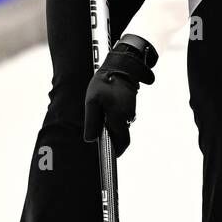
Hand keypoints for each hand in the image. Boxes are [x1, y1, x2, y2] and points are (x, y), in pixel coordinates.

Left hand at [83, 34, 156, 156]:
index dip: (116, 151)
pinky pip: (122, 117)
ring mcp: (130, 110)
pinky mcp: (129, 104)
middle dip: (112, 140)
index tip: (110, 156)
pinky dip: (114, 120)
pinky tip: (105, 112)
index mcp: (119, 119)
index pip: (121, 143)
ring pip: (121, 126)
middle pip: (122, 136)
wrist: (121, 64)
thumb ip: (92, 122)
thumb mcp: (92, 102)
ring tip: (100, 123)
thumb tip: (90, 139)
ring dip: (112, 128)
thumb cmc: (104, 83)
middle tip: (101, 140)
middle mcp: (128, 117)